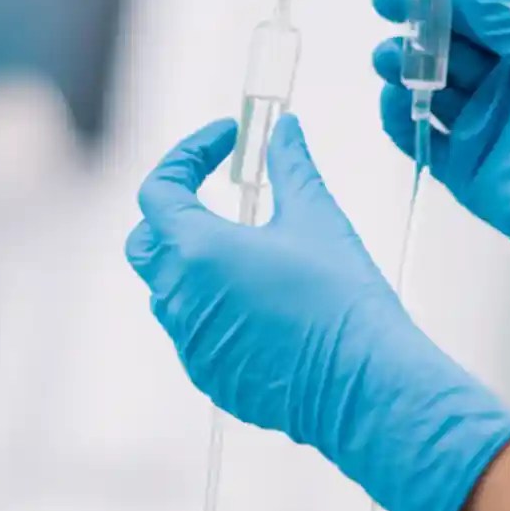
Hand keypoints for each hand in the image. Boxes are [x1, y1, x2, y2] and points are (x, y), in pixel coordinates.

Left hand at [126, 115, 509, 510]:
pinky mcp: (210, 376)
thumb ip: (290, 166)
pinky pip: (195, 331)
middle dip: (174, 213)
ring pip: (171, 290)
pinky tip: (265, 304)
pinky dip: (216, 307)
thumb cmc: (340, 298)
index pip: (160, 189)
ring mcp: (190, 344)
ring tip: (252, 253)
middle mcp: (179, 298)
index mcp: (196, 251)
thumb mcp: (316, 217)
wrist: (361, 380)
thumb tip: (285, 129)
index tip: (226, 142)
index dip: (188, 156)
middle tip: (218, 198)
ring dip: (197, 263)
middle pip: (147, 242)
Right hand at [372, 0, 509, 437]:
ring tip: (387, 60)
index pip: (476, 16)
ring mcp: (480, 128)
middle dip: (414, 29)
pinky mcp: (462, 168)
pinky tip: (392, 100)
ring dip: (404, 70)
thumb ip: (502, 16)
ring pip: (429, 90)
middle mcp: (501, 88)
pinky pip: (421, 138)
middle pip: (447, 49)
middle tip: (386, 14)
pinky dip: (401, 118)